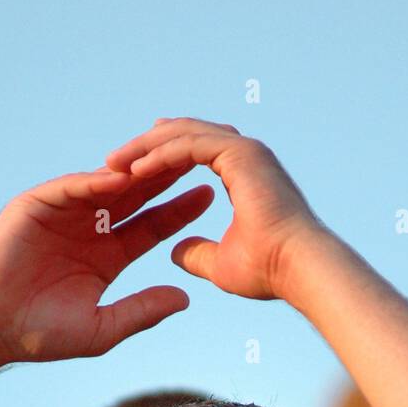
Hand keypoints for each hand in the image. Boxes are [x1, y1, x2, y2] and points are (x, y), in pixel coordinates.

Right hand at [0, 165, 214, 363]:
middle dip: (166, 177)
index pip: (151, 225)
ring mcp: (61, 214)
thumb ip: (142, 311)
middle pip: (136, 196)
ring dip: (136, 169)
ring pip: (105, 184)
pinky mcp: (34, 206)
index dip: (179, 210)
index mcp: (106, 254)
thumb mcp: (103, 328)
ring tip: (167, 155)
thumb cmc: (41, 335)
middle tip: (200, 158)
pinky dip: (93, 181)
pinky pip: (69, 188)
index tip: (211, 196)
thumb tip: (185, 299)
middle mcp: (88, 228)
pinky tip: (121, 177)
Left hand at [105, 117, 322, 300]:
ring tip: (112, 163)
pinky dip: (160, 155)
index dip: (157, 164)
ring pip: (182, 135)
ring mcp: (244, 151)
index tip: (125, 179)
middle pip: (182, 137)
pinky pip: (188, 146)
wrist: (298, 270)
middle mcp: (244, 155)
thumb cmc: (268, 272)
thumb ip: (198, 253)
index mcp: (241, 173)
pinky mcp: (239, 154)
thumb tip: (176, 252)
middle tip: (109, 162)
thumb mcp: (220, 263)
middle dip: (144, 148)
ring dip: (145, 147)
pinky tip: (134, 170)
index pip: (190, 154)